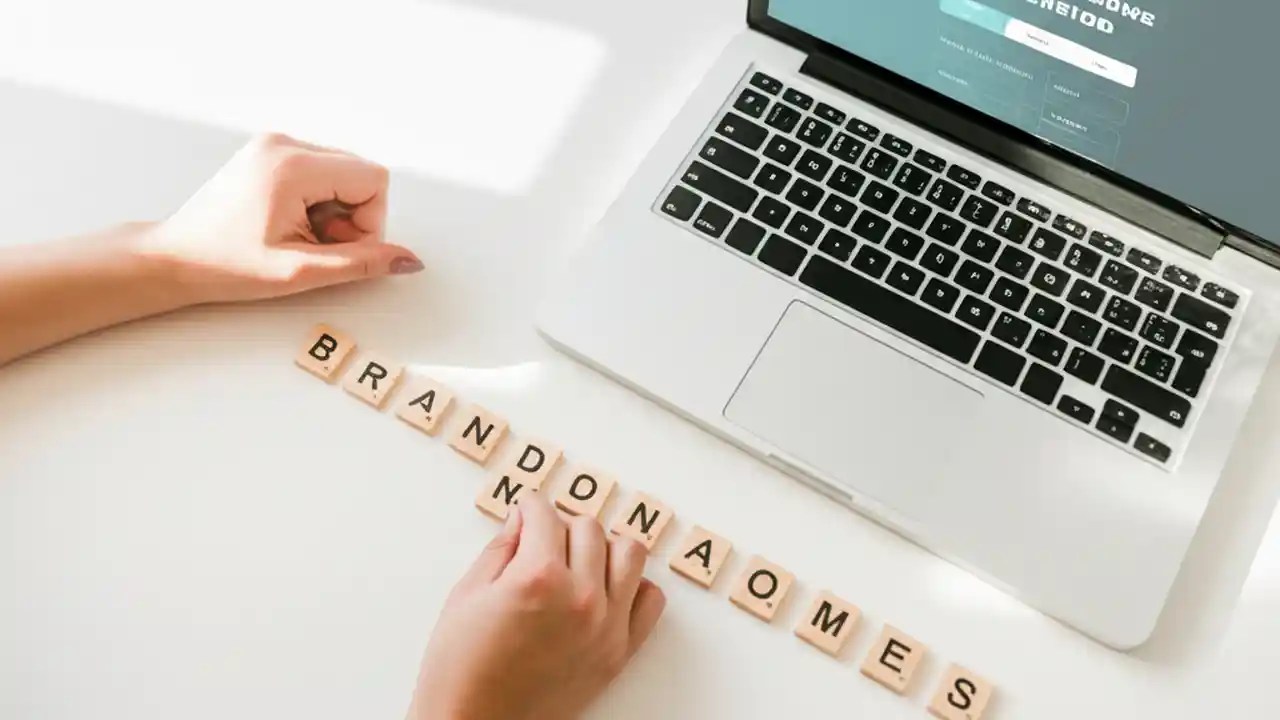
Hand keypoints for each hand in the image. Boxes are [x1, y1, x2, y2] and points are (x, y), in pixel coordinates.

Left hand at [143, 133, 422, 304]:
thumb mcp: (300, 271)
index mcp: (292, 165)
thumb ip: (361, 264)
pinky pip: (320, 173)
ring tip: (297, 235)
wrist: (174, 259)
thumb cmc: (223, 265)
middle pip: (360, 174)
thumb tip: (409, 260)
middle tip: (315, 244)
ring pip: (343, 174)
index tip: (339, 248)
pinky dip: (317, 202)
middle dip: (351, 216)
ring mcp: (275, 145)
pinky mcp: (270, 153)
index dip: (370, 221)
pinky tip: (290, 223)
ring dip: (334, 211)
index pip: (373, 179)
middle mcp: (285, 144)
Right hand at [408, 495, 666, 719]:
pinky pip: (650, 600)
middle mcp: (579, 596)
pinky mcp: (618, 651)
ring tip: (579, 561)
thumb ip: (501, 547)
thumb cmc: (462, 666)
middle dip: (560, 527)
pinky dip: (633, 586)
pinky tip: (605, 589)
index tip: (525, 512)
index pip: (545, 513)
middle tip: (542, 542)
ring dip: (603, 548)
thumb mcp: (468, 593)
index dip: (528, 508)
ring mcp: (605, 625)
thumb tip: (523, 519)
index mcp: (538, 576)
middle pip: (587, 527)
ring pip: (629, 552)